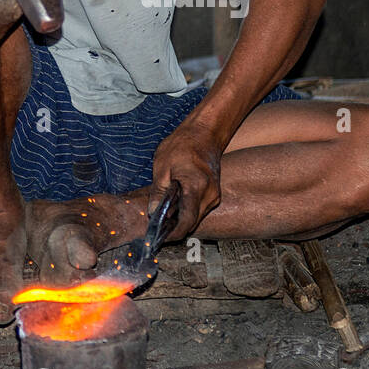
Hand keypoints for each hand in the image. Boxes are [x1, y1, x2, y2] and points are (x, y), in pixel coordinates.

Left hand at [150, 124, 222, 240]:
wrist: (205, 132)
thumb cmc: (183, 144)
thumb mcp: (162, 166)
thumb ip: (158, 192)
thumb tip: (153, 213)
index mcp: (196, 187)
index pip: (187, 222)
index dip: (173, 233)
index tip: (159, 236)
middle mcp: (210, 194)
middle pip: (192, 222)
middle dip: (174, 227)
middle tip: (156, 225)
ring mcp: (214, 195)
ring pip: (196, 217)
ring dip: (180, 218)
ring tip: (164, 212)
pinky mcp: (214, 194)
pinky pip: (199, 209)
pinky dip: (187, 211)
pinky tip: (175, 204)